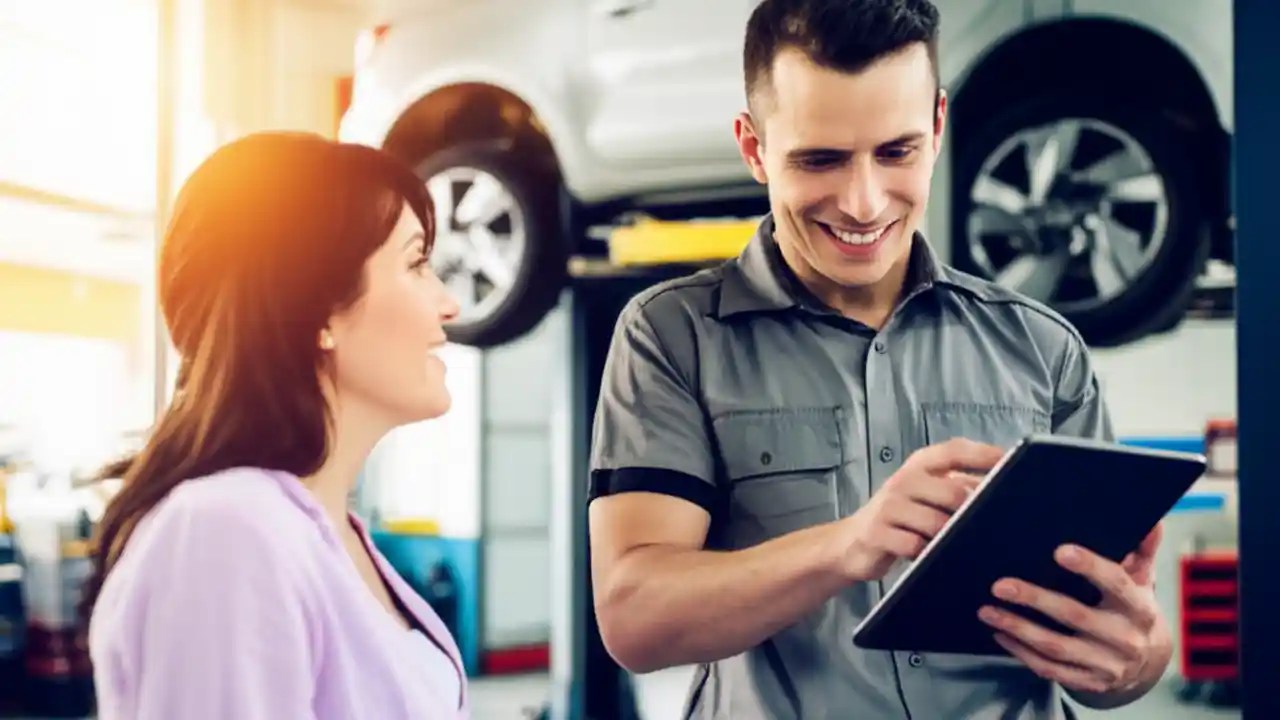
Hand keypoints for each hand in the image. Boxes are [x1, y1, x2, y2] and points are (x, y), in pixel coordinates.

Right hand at [837, 438, 1005, 581]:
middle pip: (953, 492)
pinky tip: (926, 555)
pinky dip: (925, 553)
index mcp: (919, 465)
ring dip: (949, 538)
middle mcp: (904, 480)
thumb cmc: (898, 518)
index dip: (983, 454)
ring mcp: (889, 506)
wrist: (851, 543)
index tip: (1010, 461)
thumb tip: (999, 487)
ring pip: (936, 522)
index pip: (954, 451)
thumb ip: (955, 487)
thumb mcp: (923, 494)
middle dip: (971, 511)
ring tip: (952, 545)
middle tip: (983, 526)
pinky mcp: (877, 532)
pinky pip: (914, 545)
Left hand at [978, 523, 1172, 695]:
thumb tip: (1152, 520)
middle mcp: (1125, 639)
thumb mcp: (1142, 579)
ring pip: (1056, 647)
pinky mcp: (1089, 681)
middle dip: (1035, 599)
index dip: (1091, 568)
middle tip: (1000, 585)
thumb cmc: (1134, 607)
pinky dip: (1021, 653)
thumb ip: (1142, 549)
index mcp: (1139, 608)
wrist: (1147, 659)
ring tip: (988, 611)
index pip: (1116, 584)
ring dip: (1018, 628)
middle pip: (1075, 616)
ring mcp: (1106, 664)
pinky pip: (1050, 669)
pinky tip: (1000, 634)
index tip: (1060, 551)